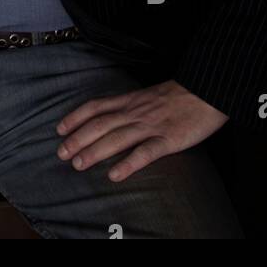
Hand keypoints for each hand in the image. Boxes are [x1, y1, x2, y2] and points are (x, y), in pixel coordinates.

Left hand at [54, 79, 227, 182]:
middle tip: (61, 153)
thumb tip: (112, 116)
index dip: (75, 117)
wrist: (208, 90)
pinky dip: (127, 164)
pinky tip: (115, 175)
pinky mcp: (168, 139)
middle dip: (78, 139)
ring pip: (116, 138)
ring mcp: (151, 125)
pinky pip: (145, 153)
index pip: (95, 107)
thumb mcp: (148, 95)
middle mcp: (135, 112)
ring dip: (94, 152)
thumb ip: (130, 105)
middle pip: (99, 124)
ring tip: (78, 165)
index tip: (59, 130)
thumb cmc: (179, 94)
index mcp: (130, 100)